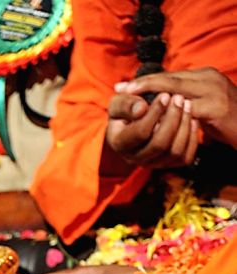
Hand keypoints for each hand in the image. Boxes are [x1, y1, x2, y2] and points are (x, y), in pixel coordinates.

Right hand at [103, 91, 198, 170]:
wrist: (131, 123)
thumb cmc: (125, 110)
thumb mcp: (118, 102)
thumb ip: (126, 104)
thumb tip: (141, 109)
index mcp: (120, 144)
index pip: (141, 132)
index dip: (155, 113)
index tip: (164, 94)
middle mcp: (135, 158)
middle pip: (160, 144)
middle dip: (172, 118)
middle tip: (179, 98)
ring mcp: (152, 163)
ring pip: (174, 152)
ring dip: (184, 126)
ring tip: (187, 104)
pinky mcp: (167, 164)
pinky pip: (185, 157)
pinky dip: (191, 138)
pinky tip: (192, 119)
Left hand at [115, 68, 236, 146]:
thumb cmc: (227, 122)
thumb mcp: (203, 107)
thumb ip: (184, 102)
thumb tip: (160, 104)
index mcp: (203, 76)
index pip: (170, 75)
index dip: (146, 81)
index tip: (123, 87)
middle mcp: (208, 79)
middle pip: (170, 79)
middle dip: (143, 85)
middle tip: (121, 91)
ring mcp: (214, 92)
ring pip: (177, 92)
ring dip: (153, 99)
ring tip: (132, 107)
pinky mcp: (217, 109)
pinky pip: (187, 111)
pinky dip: (169, 116)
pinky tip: (153, 123)